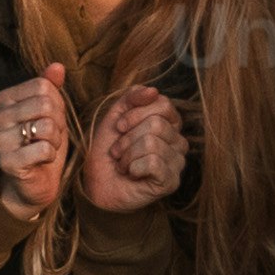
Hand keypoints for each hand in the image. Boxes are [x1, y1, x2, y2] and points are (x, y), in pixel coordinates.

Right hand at [0, 73, 66, 204]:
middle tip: (50, 135)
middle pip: (44, 104)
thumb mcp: (50, 111)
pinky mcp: (8, 162)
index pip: (42, 86)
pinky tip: (41, 159)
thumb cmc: (42, 142)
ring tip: (46, 146)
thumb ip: (51, 87)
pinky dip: (50, 155)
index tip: (50, 118)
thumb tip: (57, 66)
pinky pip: (44, 149)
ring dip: (55, 140)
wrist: (34, 180)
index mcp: (3, 99)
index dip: (56, 103)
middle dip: (57, 122)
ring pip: (46, 127)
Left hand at [86, 83, 187, 209]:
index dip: (135, 114)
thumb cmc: (108, 151)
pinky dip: (134, 167)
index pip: (163, 104)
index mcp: (169, 124)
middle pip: (157, 124)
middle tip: (118, 151)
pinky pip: (154, 162)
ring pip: (152, 143)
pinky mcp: (171, 181)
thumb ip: (133, 98)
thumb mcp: (116, 116)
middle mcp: (178, 142)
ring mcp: (177, 162)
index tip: (119, 127)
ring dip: (128, 155)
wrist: (96, 184)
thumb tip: (153, 90)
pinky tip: (131, 174)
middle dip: (128, 137)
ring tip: (123, 164)